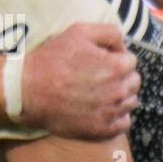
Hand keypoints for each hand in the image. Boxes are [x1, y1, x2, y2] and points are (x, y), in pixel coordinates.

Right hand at [23, 23, 139, 138]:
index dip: (116, 58)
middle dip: (122, 77)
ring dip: (120, 97)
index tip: (101, 61)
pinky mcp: (101, 130)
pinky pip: (123, 123)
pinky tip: (102, 109)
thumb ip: (109, 32)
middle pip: (134, 82)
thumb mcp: (79, 32)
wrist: (28, 91)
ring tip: (100, 93)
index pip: (131, 61)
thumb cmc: (52, 59)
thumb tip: (123, 45)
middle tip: (100, 77)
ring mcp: (110, 112)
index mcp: (117, 66)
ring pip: (130, 103)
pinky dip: (117, 117)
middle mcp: (118, 90)